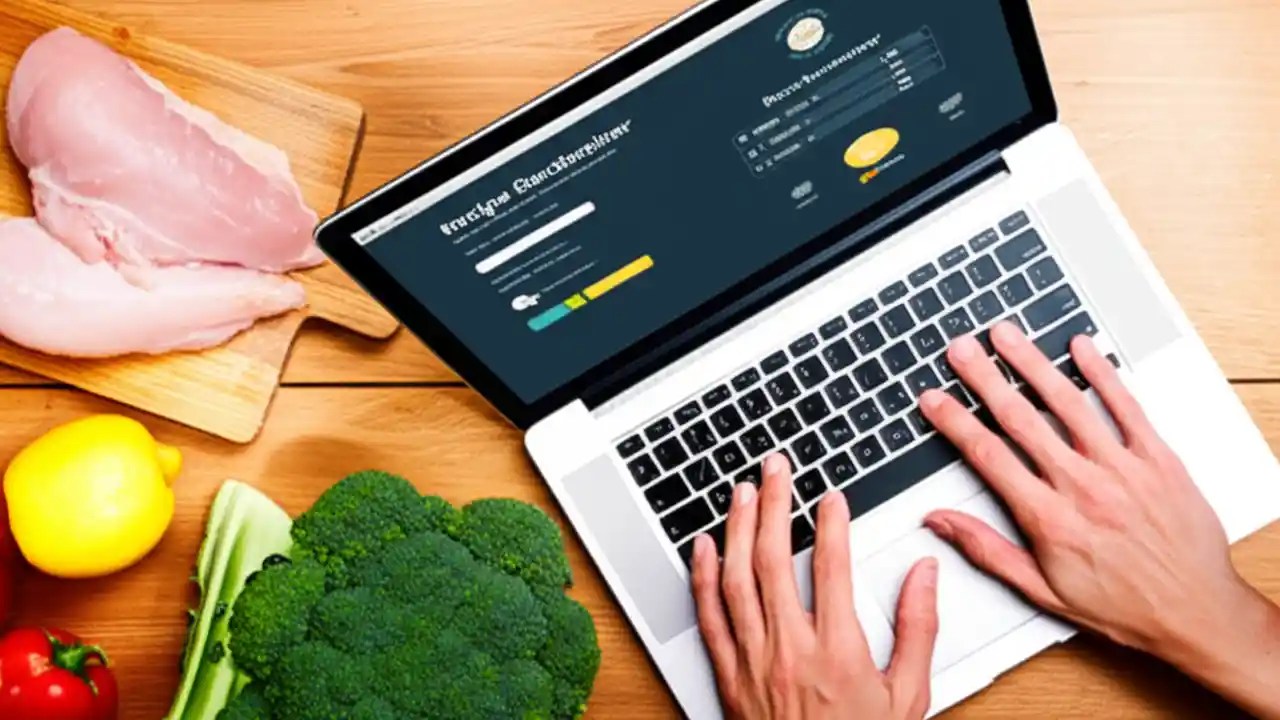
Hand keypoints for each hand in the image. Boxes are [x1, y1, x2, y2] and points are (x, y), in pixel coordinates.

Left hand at [691, 453, 938, 719]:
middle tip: (776, 467)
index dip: (831, 523)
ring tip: (742, 491)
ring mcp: (753, 660)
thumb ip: (918, 630)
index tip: (831, 495)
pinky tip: (703, 546)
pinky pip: (709, 617)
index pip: (831, 566)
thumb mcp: (909, 698)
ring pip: (736, 579)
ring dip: (736, 529)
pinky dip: (702, 577)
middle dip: (774, 504)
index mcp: (838, 652)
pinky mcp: (728, 675)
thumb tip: (924, 574)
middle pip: (774, 559)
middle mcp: (789, 650)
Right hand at [919, 323, 1279, 717]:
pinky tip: (1080, 348)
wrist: (1197, 615)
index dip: (955, 422)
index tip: (933, 399)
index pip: (989, 457)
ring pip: (1069, 404)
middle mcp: (1084, 488)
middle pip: (1022, 420)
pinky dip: (1102, 374)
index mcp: (1050, 520)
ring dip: (1033, 364)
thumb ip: (987, 550)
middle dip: (984, 379)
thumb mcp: (1043, 591)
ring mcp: (1123, 469)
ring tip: (1006, 336)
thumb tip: (942, 522)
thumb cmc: (1123, 607)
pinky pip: (1127, 407)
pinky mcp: (1159, 460)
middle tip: (960, 349)